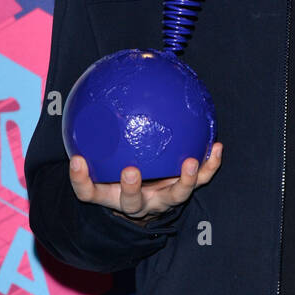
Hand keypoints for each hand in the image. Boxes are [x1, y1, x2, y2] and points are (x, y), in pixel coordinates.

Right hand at [68, 145, 222, 221]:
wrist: (143, 197)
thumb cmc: (117, 170)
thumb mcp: (104, 158)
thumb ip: (97, 135)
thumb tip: (91, 92)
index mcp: (108, 194)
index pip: (88, 191)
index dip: (80, 180)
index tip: (76, 162)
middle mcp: (133, 201)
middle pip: (131, 201)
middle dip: (130, 188)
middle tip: (130, 171)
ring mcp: (160, 200)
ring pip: (174, 197)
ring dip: (184, 181)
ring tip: (191, 163)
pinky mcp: (182, 193)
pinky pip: (199, 181)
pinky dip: (209, 166)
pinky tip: (217, 147)